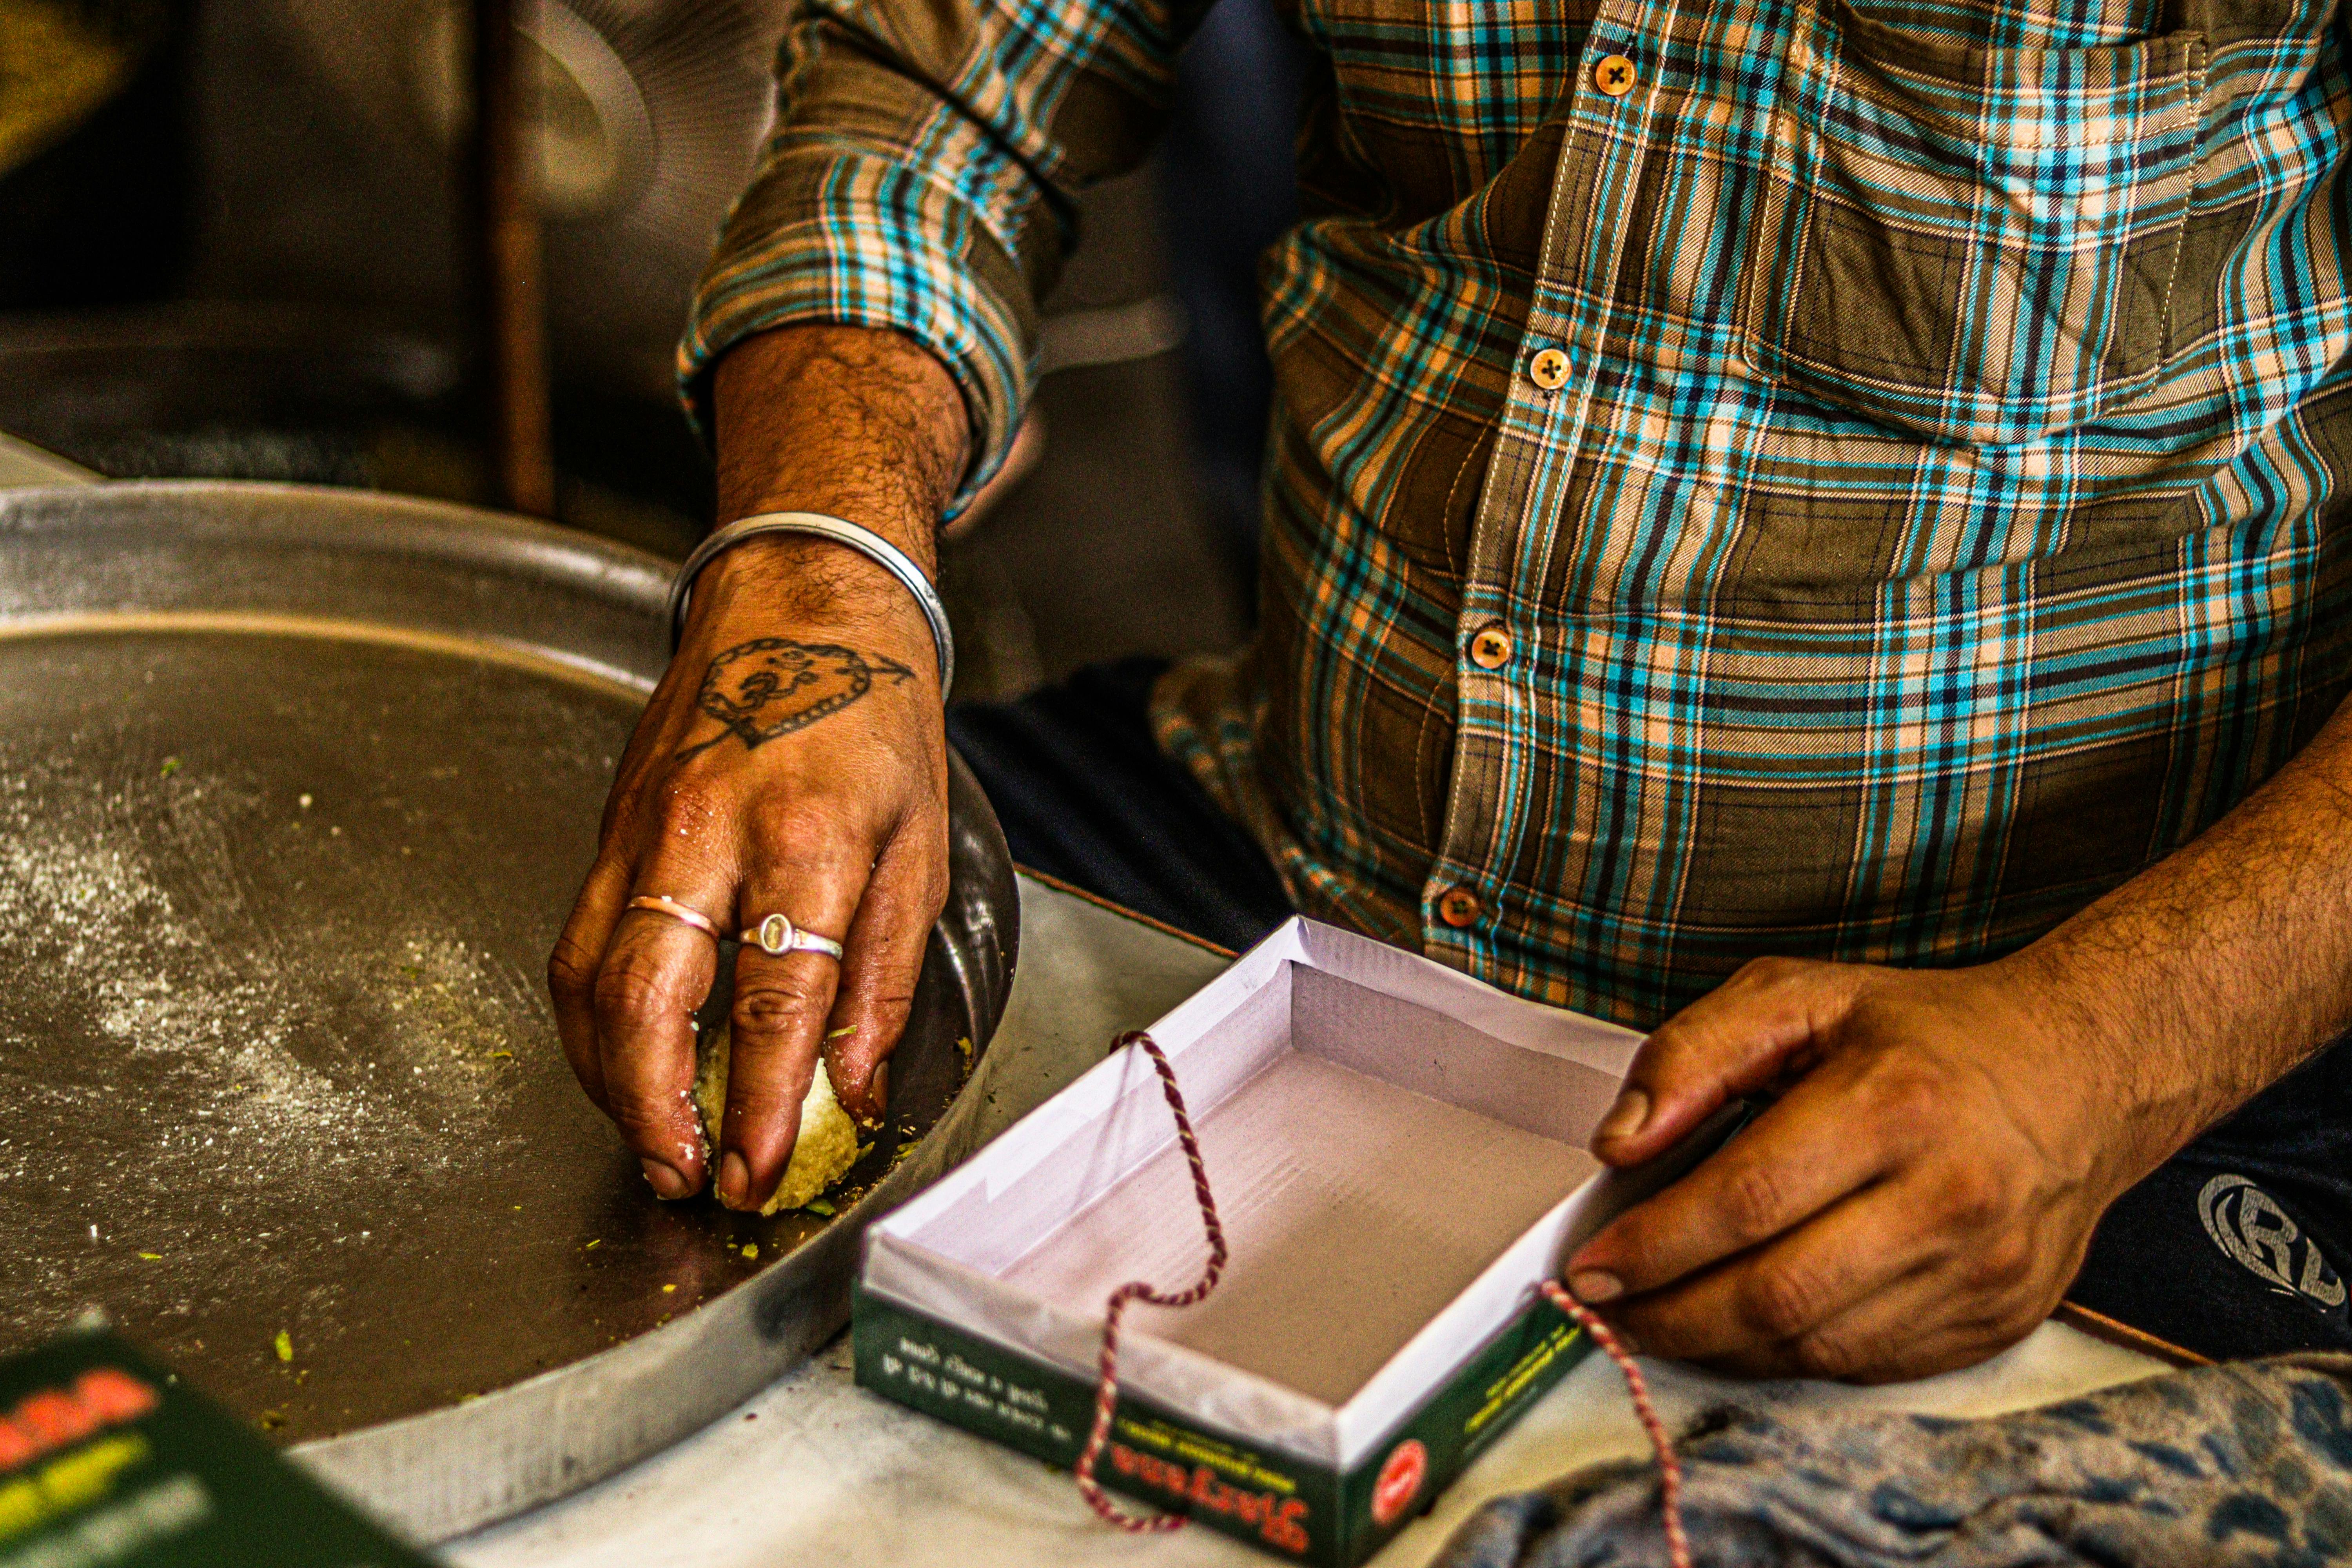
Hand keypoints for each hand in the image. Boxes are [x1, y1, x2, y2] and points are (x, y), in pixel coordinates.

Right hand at [547, 321, 968, 1211]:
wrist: (802, 598)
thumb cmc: (874, 715)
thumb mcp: (922, 844)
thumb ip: (885, 973)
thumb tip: (857, 1084)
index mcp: (807, 835)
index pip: (774, 999)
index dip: (762, 1101)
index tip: (758, 1172)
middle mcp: (709, 831)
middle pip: (648, 996)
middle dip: (654, 1108)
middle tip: (685, 1177)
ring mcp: (645, 828)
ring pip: (593, 977)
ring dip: (611, 1078)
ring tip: (655, 1142)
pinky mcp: (611, 827)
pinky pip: (580, 942)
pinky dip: (593, 1021)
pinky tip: (623, 1065)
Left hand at [1561, 956, 2145, 1381]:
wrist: (2079, 1073)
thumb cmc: (1926, 1034)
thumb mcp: (1799, 994)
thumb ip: (1693, 1053)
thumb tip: (1620, 1142)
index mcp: (1895, 1103)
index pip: (1745, 1200)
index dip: (1654, 1243)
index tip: (1589, 1263)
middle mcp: (1950, 1196)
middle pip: (1779, 1293)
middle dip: (1671, 1312)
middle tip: (1607, 1306)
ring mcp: (1982, 1270)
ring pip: (1818, 1345)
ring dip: (1720, 1345)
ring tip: (1660, 1316)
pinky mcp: (1997, 1319)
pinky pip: (1867, 1366)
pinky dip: (1789, 1356)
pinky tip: (1745, 1326)